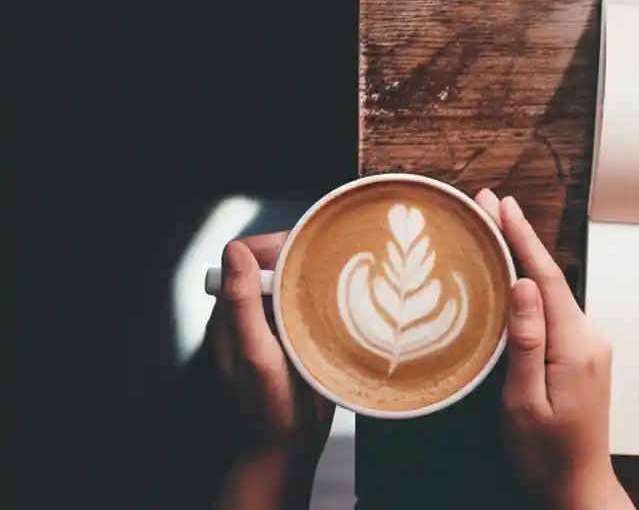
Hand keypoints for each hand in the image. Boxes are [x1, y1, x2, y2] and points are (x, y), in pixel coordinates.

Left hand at [207, 233, 334, 509]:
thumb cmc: (267, 408)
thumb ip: (242, 304)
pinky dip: (329, 299)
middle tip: (333, 262)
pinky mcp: (302, 337)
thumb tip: (235, 250)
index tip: (306, 251)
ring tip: (345, 276)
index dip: (276, 248)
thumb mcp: (253, 354)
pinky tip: (347, 301)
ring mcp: (279, 326)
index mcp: (232, 314)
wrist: (290, 448)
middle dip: (302, 259)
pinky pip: (314, 305)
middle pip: (276, 266)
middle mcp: (254, 314)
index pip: (248, 258)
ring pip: (297, 284)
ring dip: (318, 279)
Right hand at [475, 190, 634, 509]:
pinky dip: (531, 290)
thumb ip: (525, 342)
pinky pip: (553, 313)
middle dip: (519, 239)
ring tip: (493, 231)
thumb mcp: (523, 403)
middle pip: (550, 278)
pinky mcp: (582, 357)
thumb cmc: (545, 458)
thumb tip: (524, 285)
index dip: (521, 237)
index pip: (545, 278)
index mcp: (575, 346)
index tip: (500, 205)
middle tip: (488, 204)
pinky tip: (510, 280)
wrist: (577, 490)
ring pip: (551, 294)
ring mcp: (589, 347)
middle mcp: (589, 338)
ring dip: (524, 262)